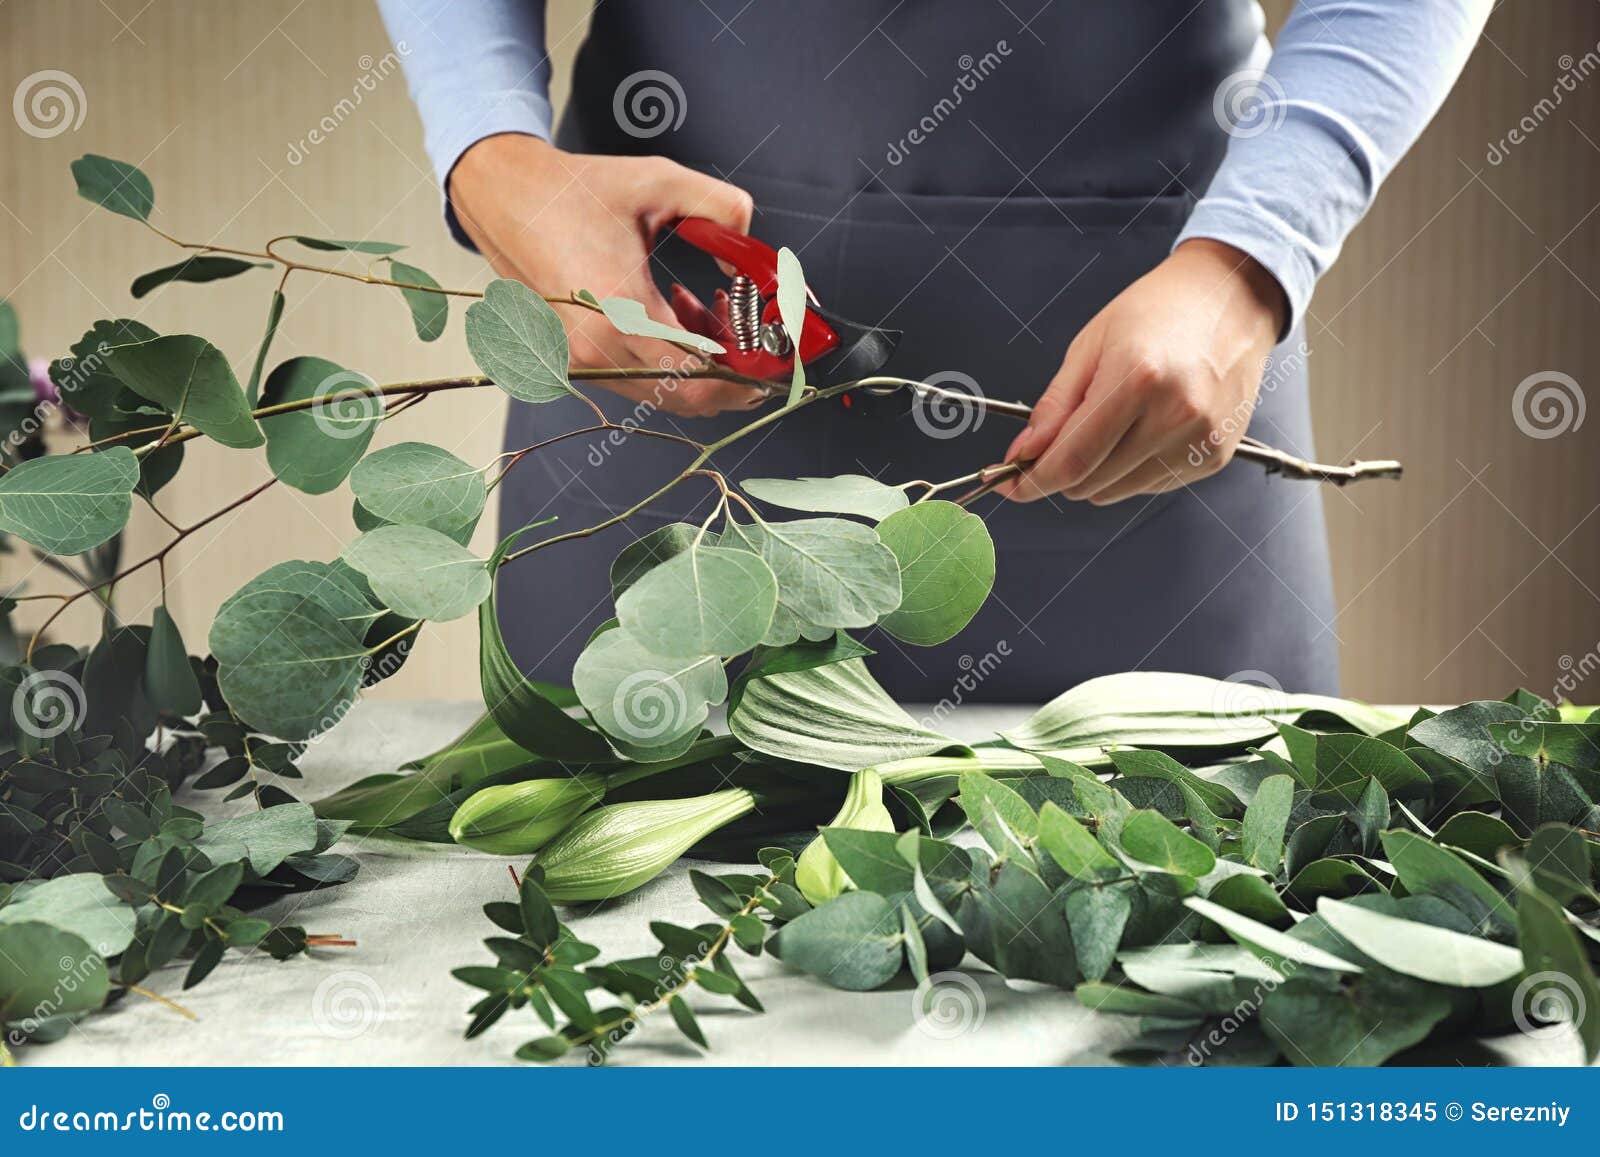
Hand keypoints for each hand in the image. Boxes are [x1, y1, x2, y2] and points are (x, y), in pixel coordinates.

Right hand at [448, 133, 764, 416]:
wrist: (504, 197)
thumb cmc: (572, 191)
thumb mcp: (659, 180)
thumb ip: (724, 209)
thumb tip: (756, 247)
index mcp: (617, 310)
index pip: (697, 376)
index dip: (745, 374)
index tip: (775, 357)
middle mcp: (595, 348)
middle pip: (687, 397)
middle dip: (733, 374)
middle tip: (758, 337)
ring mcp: (582, 361)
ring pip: (665, 392)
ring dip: (702, 362)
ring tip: (710, 305)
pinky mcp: (576, 361)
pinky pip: (640, 377)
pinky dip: (671, 357)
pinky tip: (678, 309)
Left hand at [998, 239, 1287, 504]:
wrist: (1232, 299)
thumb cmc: (1160, 311)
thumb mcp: (1091, 344)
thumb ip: (1055, 406)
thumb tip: (1024, 453)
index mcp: (1138, 379)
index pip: (1072, 460)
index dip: (1033, 481)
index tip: (1008, 484)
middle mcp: (1175, 415)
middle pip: (1090, 484)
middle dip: (1060, 472)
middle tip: (1055, 443)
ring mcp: (1200, 440)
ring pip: (1116, 492)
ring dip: (1096, 472)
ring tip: (1112, 422)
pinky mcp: (1215, 457)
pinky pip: (1149, 486)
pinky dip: (1131, 469)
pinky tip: (1143, 428)